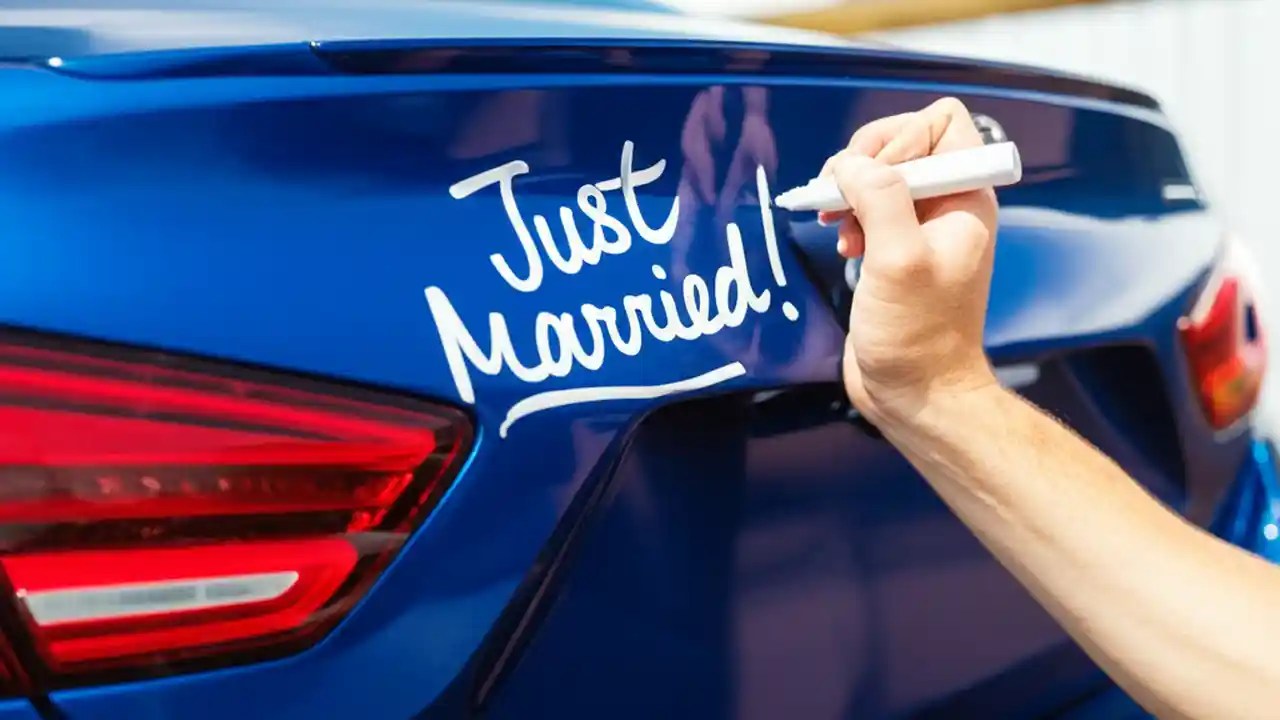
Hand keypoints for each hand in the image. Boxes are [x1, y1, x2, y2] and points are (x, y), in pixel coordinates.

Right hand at [822, 97, 999, 424]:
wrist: (917, 393)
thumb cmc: (919, 336)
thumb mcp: (898, 260)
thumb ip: (881, 198)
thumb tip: (852, 164)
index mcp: (966, 197)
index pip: (941, 122)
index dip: (899, 138)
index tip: (872, 180)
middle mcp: (947, 205)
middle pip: (903, 141)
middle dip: (864, 163)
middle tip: (844, 199)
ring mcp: (920, 227)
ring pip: (879, 172)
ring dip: (850, 191)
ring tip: (838, 225)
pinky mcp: (894, 249)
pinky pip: (867, 206)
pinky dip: (847, 216)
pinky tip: (844, 246)